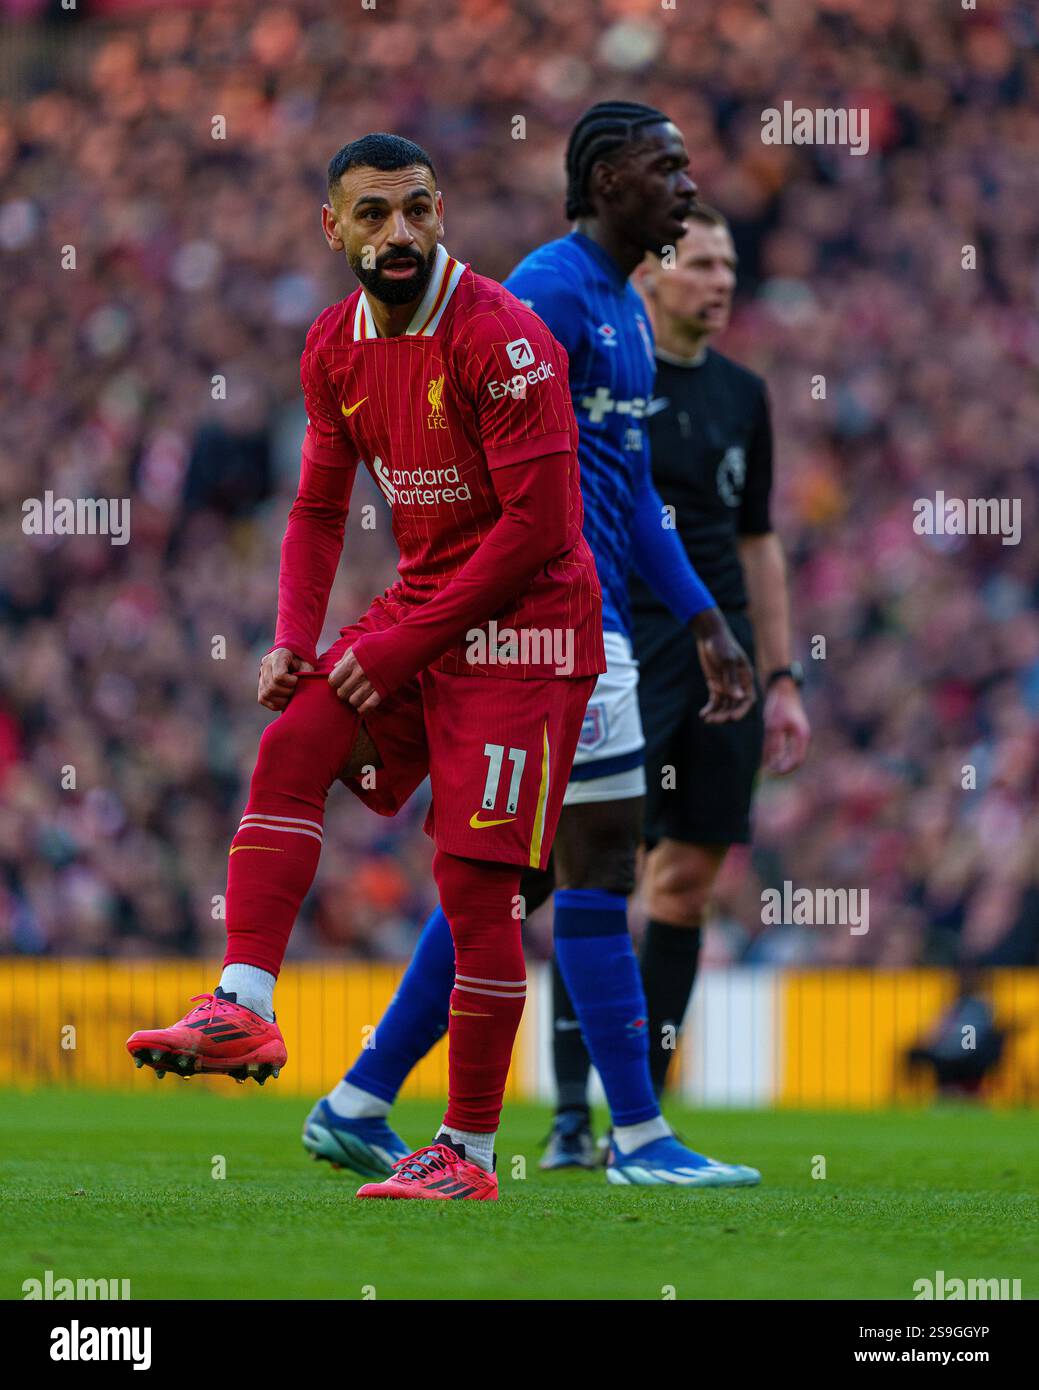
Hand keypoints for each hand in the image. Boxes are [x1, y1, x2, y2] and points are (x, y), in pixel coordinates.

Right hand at [258, 648, 313, 710]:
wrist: (294, 662)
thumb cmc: (302, 664)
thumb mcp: (307, 665)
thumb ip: (306, 673)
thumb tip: (301, 686)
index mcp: (278, 656)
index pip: (279, 676)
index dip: (291, 682)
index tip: (297, 679)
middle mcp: (266, 665)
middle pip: (271, 687)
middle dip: (287, 692)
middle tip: (295, 688)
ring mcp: (261, 676)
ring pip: (266, 694)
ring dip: (282, 699)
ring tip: (291, 694)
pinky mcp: (260, 686)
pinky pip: (263, 699)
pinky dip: (276, 703)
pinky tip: (285, 699)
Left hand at [328, 646, 380, 713]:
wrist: (403, 646)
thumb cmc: (380, 644)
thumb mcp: (360, 645)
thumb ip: (346, 656)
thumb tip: (335, 667)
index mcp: (352, 662)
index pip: (333, 680)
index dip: (335, 682)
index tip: (340, 680)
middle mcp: (359, 674)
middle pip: (342, 693)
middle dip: (344, 691)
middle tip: (350, 688)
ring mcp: (371, 683)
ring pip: (353, 701)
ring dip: (354, 699)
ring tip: (358, 694)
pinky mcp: (383, 690)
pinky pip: (368, 706)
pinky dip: (363, 709)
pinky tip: (363, 705)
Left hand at [690, 608, 755, 723]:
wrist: (710, 636)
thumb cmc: (722, 644)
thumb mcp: (727, 660)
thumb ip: (732, 679)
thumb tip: (738, 697)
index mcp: (746, 678)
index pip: (748, 699)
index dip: (742, 710)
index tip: (732, 718)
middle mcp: (738, 684)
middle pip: (735, 705)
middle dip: (726, 714)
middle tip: (714, 720)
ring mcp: (727, 686)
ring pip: (724, 705)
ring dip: (717, 714)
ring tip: (707, 719)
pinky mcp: (716, 686)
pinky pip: (715, 701)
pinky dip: (710, 708)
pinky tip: (703, 714)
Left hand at [762, 680, 809, 773]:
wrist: (782, 687)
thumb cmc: (779, 705)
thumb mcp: (773, 726)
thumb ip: (772, 745)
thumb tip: (769, 763)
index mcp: (802, 737)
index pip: (796, 761)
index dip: (784, 769)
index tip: (771, 772)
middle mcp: (802, 737)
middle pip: (794, 760)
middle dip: (781, 766)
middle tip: (766, 770)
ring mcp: (798, 734)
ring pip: (789, 754)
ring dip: (778, 760)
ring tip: (764, 763)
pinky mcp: (792, 731)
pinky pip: (786, 747)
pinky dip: (777, 752)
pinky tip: (766, 753)